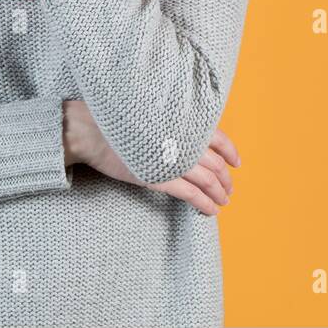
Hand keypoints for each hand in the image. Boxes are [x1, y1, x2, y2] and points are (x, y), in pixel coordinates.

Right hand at [62, 99, 241, 215]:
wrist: (91, 129)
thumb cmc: (117, 120)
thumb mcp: (153, 116)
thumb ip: (174, 124)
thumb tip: (188, 135)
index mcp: (183, 122)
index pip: (219, 138)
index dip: (231, 152)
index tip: (236, 163)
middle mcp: (182, 139)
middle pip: (216, 163)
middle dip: (226, 178)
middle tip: (229, 188)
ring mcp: (173, 159)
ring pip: (207, 180)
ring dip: (219, 193)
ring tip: (223, 202)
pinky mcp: (160, 178)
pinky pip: (191, 194)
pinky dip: (204, 204)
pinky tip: (210, 211)